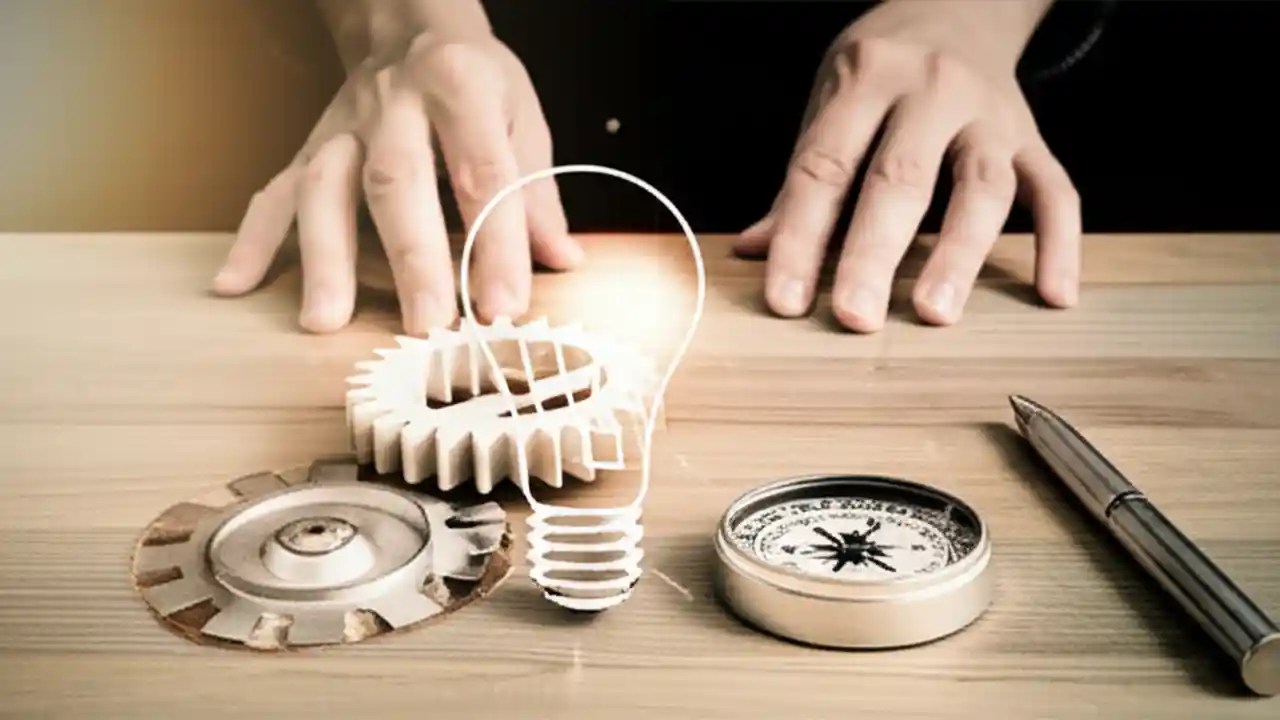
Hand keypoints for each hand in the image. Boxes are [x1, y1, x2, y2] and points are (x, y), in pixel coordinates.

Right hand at [212, 28, 580, 334]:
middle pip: (396, 181)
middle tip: (425, 326)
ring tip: (325, 322)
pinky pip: (274, 189)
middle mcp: (394, 102)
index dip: (495, 244)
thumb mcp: (522, 117)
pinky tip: (234, 285)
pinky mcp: (308, 146)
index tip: (504, 307)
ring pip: (325, 186)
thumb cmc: (474, 83)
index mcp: (461, 87)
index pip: (482, 172)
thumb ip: (537, 193)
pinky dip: (252, 238)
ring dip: (323, 256)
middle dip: (411, 258)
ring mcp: (342, 125)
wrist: (409, 27)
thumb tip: (561, 262)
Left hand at [736, 0, 1079, 331]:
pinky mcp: (1033, 137)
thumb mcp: (830, 102)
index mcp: (867, 76)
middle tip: (854, 318)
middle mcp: (933, 89)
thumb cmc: (880, 68)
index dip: (800, 236)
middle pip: (902, 178)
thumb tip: (752, 249)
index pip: (825, 166)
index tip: (786, 299)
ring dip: (959, 254)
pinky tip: (1055, 297)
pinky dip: (1060, 245)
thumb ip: (799, 180)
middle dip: (874, 253)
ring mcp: (992, 114)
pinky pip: (1056, 191)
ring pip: (983, 187)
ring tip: (936, 315)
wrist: (960, 4)